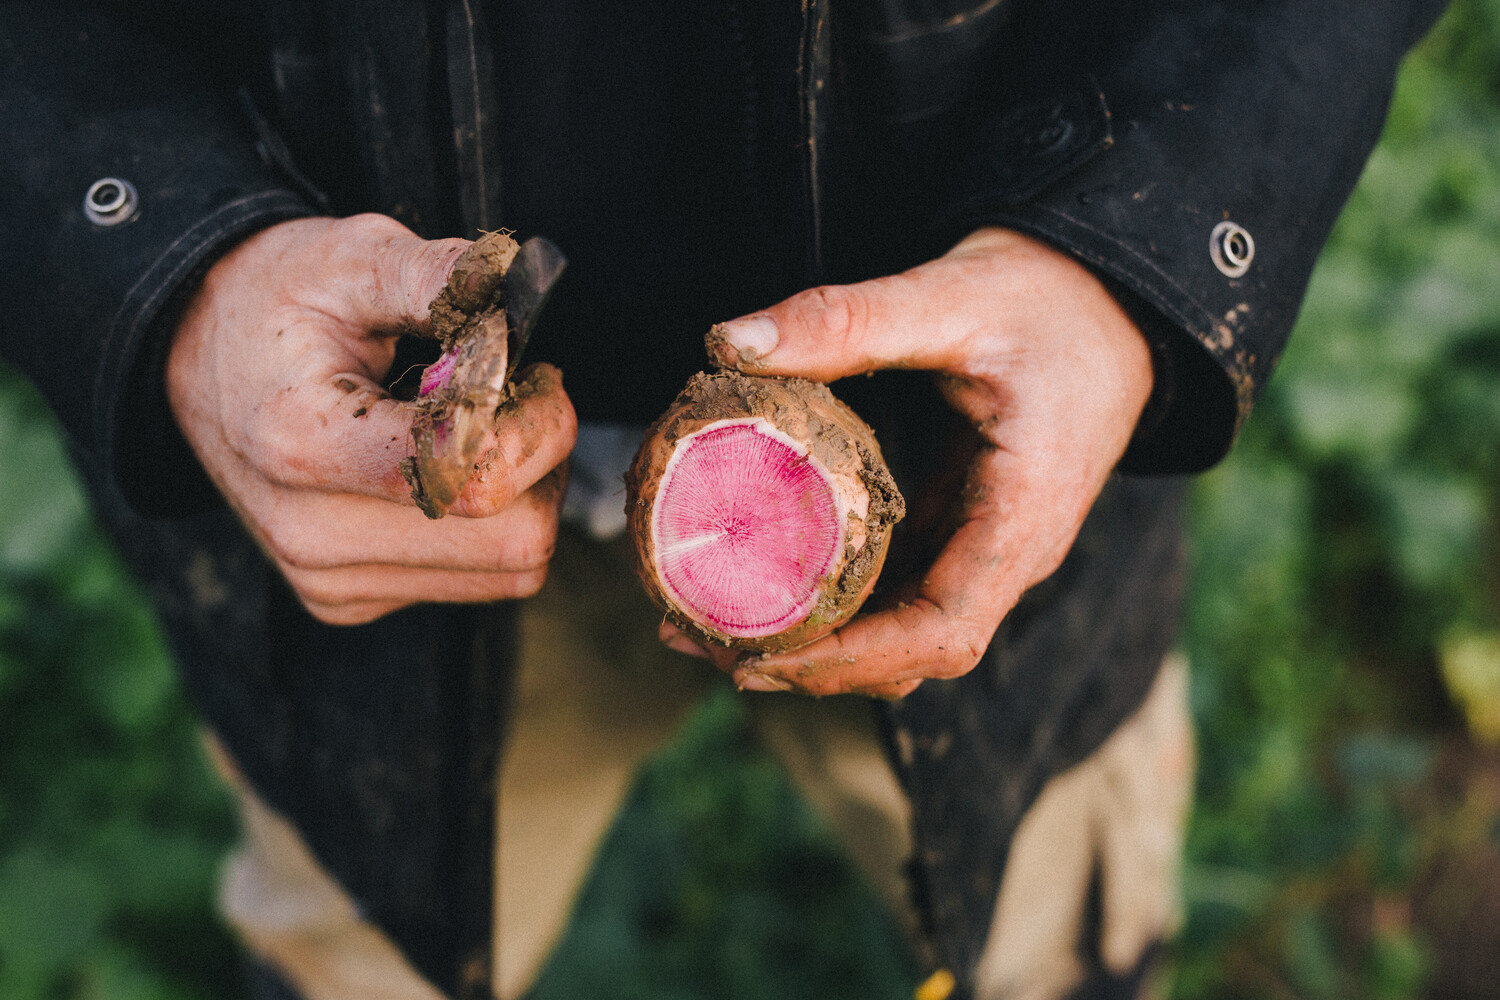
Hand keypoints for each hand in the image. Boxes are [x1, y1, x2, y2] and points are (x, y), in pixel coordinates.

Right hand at [167, 214, 575, 624]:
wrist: (196, 357)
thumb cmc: (280, 301)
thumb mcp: (353, 256)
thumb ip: (443, 276)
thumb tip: (528, 290)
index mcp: (305, 444)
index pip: (475, 477)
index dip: (533, 420)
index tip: (523, 366)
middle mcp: (313, 534)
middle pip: (516, 539)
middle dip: (543, 459)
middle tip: (515, 393)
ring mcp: (329, 578)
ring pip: (513, 568)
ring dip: (525, 493)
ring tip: (476, 425)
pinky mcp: (348, 599)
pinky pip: (480, 580)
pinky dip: (487, 524)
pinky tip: (442, 467)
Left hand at [668, 228, 1152, 697]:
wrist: (1117, 298)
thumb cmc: (1055, 297)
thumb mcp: (952, 295)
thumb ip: (846, 319)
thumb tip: (727, 342)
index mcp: (1025, 516)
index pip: (944, 632)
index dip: (853, 660)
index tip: (762, 657)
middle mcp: (1010, 552)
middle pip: (912, 653)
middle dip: (812, 664)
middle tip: (705, 641)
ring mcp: (987, 547)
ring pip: (902, 632)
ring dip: (817, 641)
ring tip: (714, 621)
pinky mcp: (963, 528)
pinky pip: (899, 589)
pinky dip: (835, 599)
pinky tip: (768, 580)